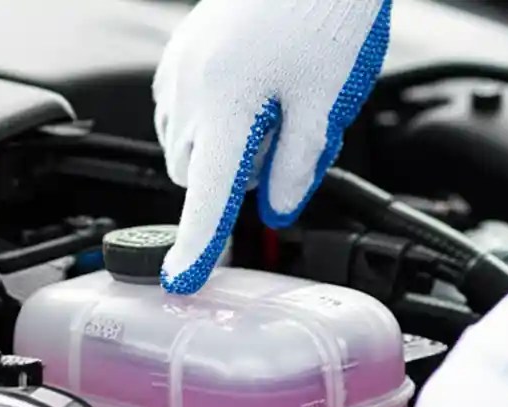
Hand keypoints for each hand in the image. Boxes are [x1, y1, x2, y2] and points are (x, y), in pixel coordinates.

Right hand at [152, 0, 391, 293]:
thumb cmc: (324, 13)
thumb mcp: (326, 103)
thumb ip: (297, 165)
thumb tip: (277, 208)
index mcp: (226, 107)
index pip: (206, 197)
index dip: (197, 244)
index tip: (182, 279)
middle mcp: (191, 87)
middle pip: (196, 172)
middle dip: (234, 175)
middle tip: (290, 142)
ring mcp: (182, 64)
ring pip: (189, 138)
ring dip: (225, 143)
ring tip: (280, 105)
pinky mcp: (186, 46)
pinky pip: (186, 102)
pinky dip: (217, 112)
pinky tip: (259, 85)